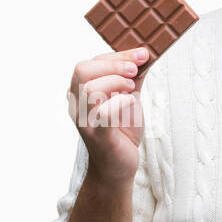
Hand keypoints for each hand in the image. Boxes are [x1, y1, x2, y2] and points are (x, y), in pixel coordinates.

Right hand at [66, 46, 150, 185]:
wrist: (119, 167)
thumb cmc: (122, 131)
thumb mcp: (128, 99)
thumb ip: (132, 79)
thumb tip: (144, 56)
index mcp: (80, 92)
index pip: (90, 63)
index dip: (117, 55)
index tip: (142, 54)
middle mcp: (77, 105)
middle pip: (82, 70)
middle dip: (113, 65)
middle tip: (134, 71)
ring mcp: (85, 121)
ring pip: (89, 89)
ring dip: (115, 82)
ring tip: (131, 89)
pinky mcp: (98, 136)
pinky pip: (103, 113)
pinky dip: (120, 102)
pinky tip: (132, 102)